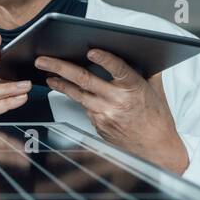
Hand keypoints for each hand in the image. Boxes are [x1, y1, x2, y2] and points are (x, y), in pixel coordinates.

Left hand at [35, 50, 189, 175]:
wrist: (154, 148)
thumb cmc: (156, 118)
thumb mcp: (156, 90)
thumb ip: (147, 71)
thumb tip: (142, 52)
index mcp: (134, 88)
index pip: (118, 69)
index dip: (105, 60)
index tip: (91, 51)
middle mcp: (117, 101)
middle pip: (84, 80)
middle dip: (60, 67)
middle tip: (43, 60)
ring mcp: (105, 114)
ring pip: (77, 94)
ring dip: (59, 83)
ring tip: (47, 74)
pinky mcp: (98, 124)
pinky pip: (83, 106)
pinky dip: (73, 96)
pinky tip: (64, 88)